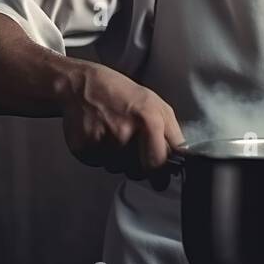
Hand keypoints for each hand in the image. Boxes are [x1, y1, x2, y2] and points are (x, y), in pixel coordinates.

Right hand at [61, 61, 183, 188]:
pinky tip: (99, 135)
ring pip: (117, 169)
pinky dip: (99, 155)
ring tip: (113, 134)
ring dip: (117, 159)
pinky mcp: (83, 148)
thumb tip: (181, 160)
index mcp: (149, 121)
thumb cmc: (122, 94)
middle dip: (138, 167)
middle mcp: (126, 132)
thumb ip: (172, 134)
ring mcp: (103, 141)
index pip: (159, 164)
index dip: (159, 174)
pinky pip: (98, 164)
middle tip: (132, 146)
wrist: (82, 85)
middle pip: (137, 172)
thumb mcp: (156, 105)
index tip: (159, 178)